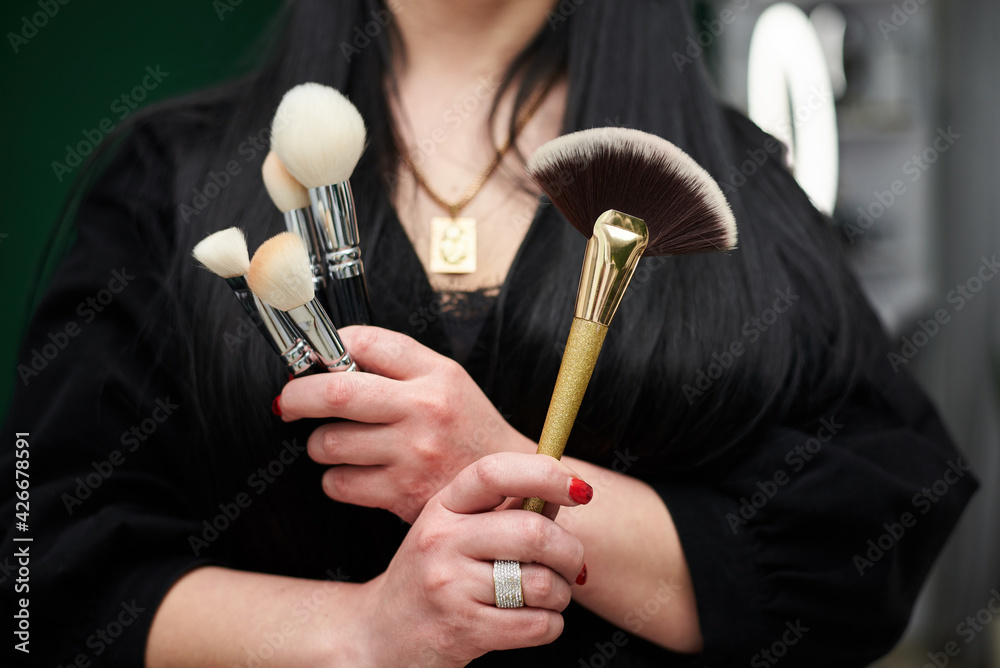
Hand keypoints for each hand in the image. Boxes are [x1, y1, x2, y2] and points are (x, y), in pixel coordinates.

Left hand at [277, 326, 536, 522]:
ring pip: (328, 443)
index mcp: (437, 375)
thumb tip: (331, 357)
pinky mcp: (402, 495)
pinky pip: (339, 483)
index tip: (316, 357)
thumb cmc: (469, 430)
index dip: (330, 346)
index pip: (368, 343)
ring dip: (319, 443)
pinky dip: (336, 479)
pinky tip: (354, 474)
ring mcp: (413, 454)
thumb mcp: (448, 382)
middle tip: (287, 401)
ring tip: (336, 443)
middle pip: (334, 392)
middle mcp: (425, 410)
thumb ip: (398, 366)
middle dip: (296, 395)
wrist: (509, 486)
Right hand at [356, 452, 589, 666]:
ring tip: (549, 597)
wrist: (380, 634)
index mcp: (443, 506)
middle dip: (571, 552)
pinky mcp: (462, 630)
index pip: (495, 472)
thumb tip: (567, 489)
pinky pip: (537, 625)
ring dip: (562, 594)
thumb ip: (507, 509)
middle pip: (534, 531)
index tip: (580, 490)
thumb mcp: (456, 531)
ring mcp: (449, 586)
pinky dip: (551, 625)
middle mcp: (441, 540)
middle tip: (573, 564)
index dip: (545, 473)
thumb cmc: (434, 576)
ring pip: (543, 583)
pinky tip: (534, 621)